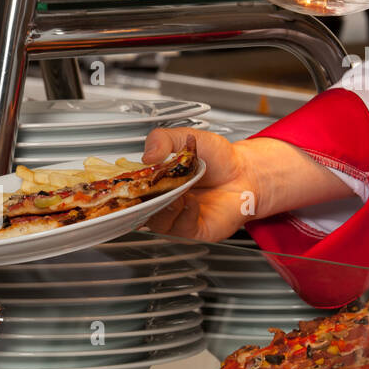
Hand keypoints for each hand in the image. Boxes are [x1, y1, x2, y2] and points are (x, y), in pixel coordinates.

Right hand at [141, 127, 354, 240]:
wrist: (245, 173)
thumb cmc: (218, 159)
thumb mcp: (187, 138)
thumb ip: (164, 139)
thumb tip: (146, 155)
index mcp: (156, 181)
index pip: (131, 189)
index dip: (125, 188)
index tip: (123, 182)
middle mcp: (163, 201)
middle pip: (140, 208)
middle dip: (142, 200)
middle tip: (147, 189)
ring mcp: (176, 217)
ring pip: (158, 220)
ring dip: (164, 208)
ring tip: (176, 193)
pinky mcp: (192, 230)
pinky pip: (180, 228)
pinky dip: (183, 215)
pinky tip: (191, 202)